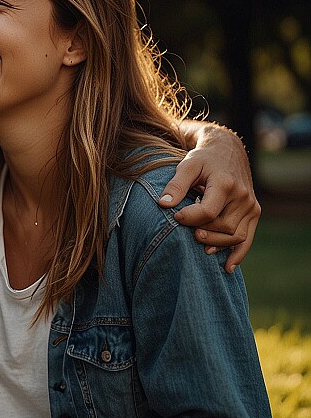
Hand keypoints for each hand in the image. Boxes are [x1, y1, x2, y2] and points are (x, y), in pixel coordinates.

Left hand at [160, 122, 259, 271]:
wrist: (227, 150)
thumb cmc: (203, 159)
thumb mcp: (187, 165)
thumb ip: (175, 185)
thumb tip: (163, 204)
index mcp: (225, 183)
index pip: (208, 211)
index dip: (189, 218)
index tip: (176, 216)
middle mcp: (242, 196)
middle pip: (224, 227)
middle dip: (203, 233)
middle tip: (188, 232)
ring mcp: (250, 205)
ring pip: (237, 235)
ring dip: (217, 244)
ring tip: (200, 244)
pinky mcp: (254, 211)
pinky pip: (248, 237)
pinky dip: (238, 253)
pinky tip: (227, 267)